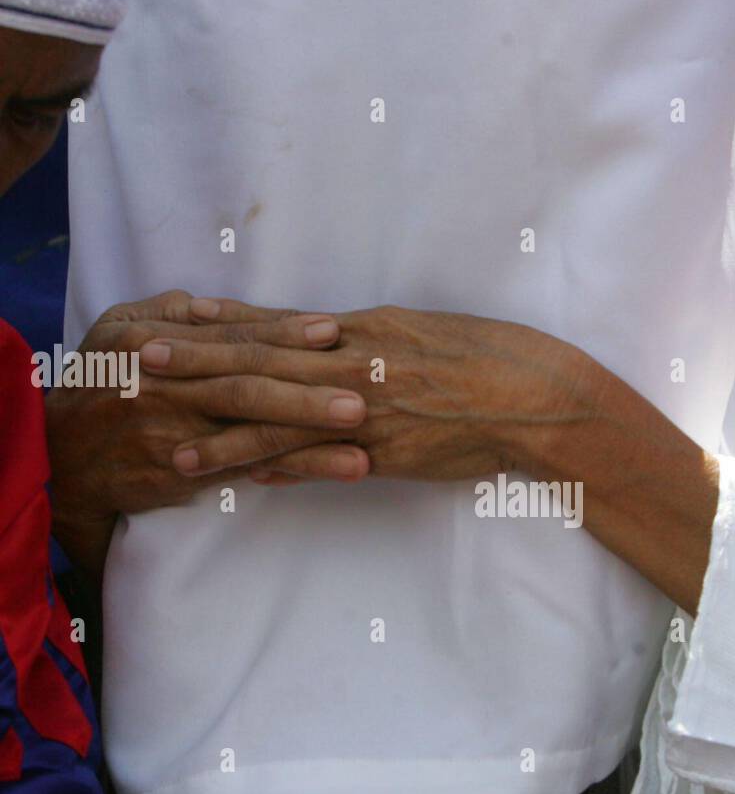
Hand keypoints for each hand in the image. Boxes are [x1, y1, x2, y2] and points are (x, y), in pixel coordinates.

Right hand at [46, 290, 369, 573]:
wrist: (63, 455)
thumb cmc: (102, 384)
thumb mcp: (118, 331)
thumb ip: (172, 315)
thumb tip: (217, 304)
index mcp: (154, 341)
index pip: (231, 334)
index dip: (283, 331)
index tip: (333, 329)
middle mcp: (166, 385)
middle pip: (247, 382)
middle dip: (309, 388)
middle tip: (365, 391)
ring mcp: (175, 432)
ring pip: (251, 430)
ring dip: (311, 437)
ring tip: (362, 441)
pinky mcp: (181, 474)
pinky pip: (243, 470)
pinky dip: (290, 470)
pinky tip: (331, 471)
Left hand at [138, 300, 598, 484]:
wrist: (534, 396)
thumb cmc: (492, 360)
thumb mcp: (426, 334)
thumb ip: (375, 341)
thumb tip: (333, 341)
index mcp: (365, 328)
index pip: (282, 324)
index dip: (228, 321)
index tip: (182, 315)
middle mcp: (355, 360)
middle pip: (262, 359)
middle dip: (199, 360)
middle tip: (142, 358)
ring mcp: (365, 405)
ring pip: (278, 415)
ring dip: (219, 428)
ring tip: (168, 436)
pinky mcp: (381, 448)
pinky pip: (318, 458)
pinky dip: (276, 467)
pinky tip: (238, 478)